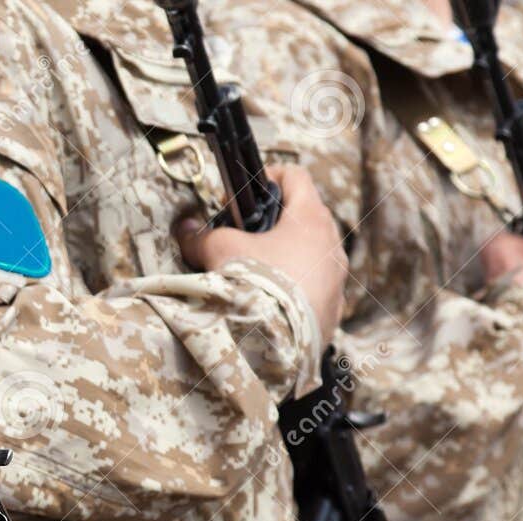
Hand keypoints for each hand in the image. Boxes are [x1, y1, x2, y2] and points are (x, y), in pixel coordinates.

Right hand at [174, 165, 347, 344]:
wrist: (272, 342)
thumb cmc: (253, 284)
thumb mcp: (220, 251)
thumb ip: (201, 236)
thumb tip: (185, 229)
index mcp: (310, 219)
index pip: (295, 177)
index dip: (266, 178)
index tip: (242, 195)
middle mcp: (332, 246)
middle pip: (306, 219)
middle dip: (275, 224)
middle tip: (245, 238)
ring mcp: (337, 281)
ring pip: (313, 258)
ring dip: (289, 259)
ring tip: (258, 277)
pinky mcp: (333, 312)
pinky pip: (315, 293)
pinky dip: (296, 293)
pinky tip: (272, 306)